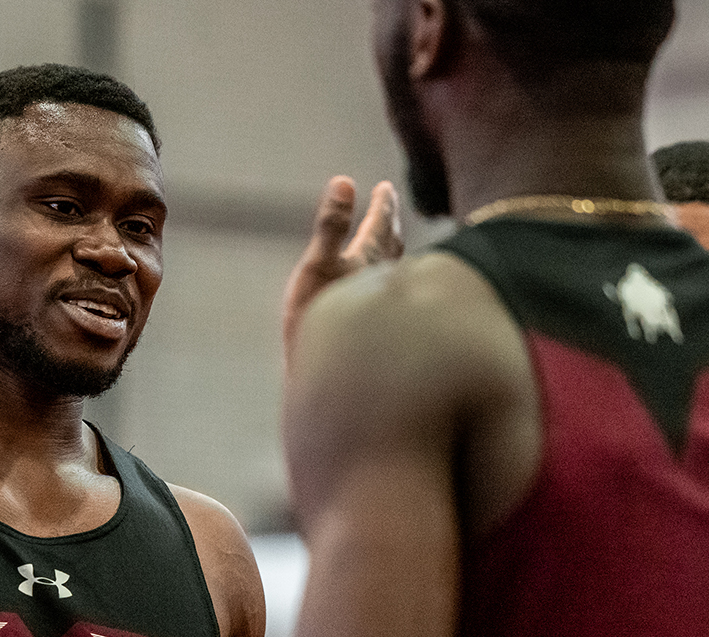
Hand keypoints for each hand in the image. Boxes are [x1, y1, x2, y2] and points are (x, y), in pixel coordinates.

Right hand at [282, 176, 400, 369]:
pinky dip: (382, 281)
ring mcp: (376, 307)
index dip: (383, 205)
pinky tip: (376, 293)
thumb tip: (344, 182)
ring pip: (390, 271)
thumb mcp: (318, 267)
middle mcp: (379, 283)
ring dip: (389, 252)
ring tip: (387, 241)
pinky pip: (383, 295)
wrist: (326, 381)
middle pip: (390, 247)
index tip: (386, 188)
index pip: (380, 226)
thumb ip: (331, 226)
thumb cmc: (317, 323)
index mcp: (368, 263)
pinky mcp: (367, 326)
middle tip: (388, 205)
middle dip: (388, 225)